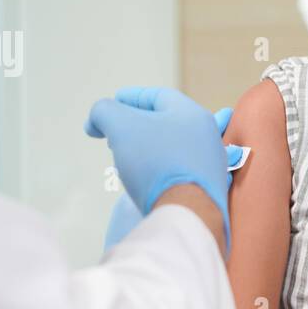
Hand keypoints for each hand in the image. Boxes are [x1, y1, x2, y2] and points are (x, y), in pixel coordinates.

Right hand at [101, 107, 246, 250]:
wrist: (188, 212)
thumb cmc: (156, 161)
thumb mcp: (121, 126)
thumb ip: (105, 112)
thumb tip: (96, 120)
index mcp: (191, 113)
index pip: (157, 96)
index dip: (131, 97)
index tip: (114, 102)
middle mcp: (207, 136)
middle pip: (167, 122)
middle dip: (138, 123)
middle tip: (116, 133)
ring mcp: (212, 164)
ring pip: (175, 147)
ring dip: (150, 147)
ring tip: (129, 154)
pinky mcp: (209, 189)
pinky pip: (181, 170)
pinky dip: (162, 168)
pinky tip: (149, 177)